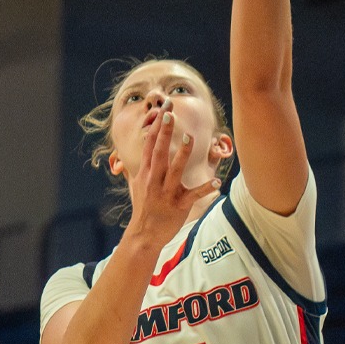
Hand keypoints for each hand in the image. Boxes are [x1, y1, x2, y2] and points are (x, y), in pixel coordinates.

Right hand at [124, 113, 220, 244]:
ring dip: (182, 154)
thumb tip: (127, 157)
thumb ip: (134, 168)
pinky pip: (193, 195)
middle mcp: (154, 180)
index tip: (163, 110)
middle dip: (164, 132)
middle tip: (170, 113)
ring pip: (175, 170)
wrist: (144, 234)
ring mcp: (166, 192)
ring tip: (189, 138)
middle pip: (159, 152)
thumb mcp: (135, 185)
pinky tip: (217, 182)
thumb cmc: (143, 208)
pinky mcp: (178, 205)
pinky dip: (206, 189)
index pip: (150, 144)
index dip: (156, 126)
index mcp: (145, 172)